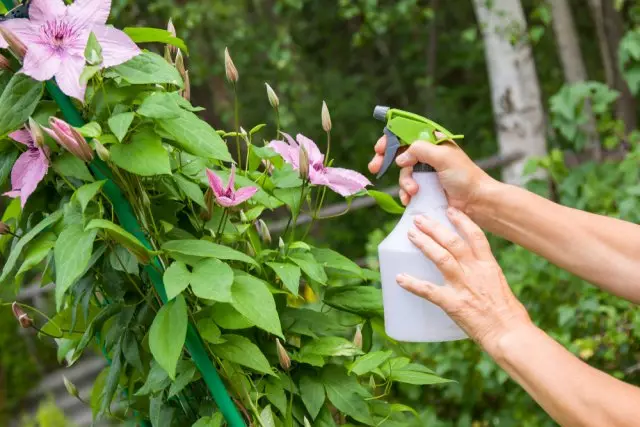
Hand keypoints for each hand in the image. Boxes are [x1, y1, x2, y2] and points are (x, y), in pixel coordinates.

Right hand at [368, 133, 497, 214]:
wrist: (476, 202)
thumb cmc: (465, 177)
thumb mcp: (443, 157)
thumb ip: (420, 150)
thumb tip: (400, 158)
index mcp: (433, 142)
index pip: (406, 133)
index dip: (390, 139)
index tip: (379, 148)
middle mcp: (428, 155)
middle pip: (399, 152)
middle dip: (385, 159)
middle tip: (374, 167)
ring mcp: (425, 172)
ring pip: (403, 173)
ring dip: (404, 182)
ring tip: (413, 191)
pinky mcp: (425, 188)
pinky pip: (407, 188)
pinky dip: (405, 194)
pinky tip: (409, 199)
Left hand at [395, 208, 531, 352]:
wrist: (510, 335)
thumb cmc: (509, 316)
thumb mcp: (499, 287)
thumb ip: (485, 277)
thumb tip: (473, 276)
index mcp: (489, 266)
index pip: (476, 236)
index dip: (462, 220)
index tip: (450, 210)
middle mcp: (476, 271)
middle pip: (453, 242)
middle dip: (434, 228)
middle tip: (419, 219)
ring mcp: (464, 286)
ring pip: (441, 258)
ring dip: (424, 244)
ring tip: (411, 235)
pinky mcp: (453, 303)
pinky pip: (428, 290)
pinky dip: (413, 284)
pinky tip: (400, 278)